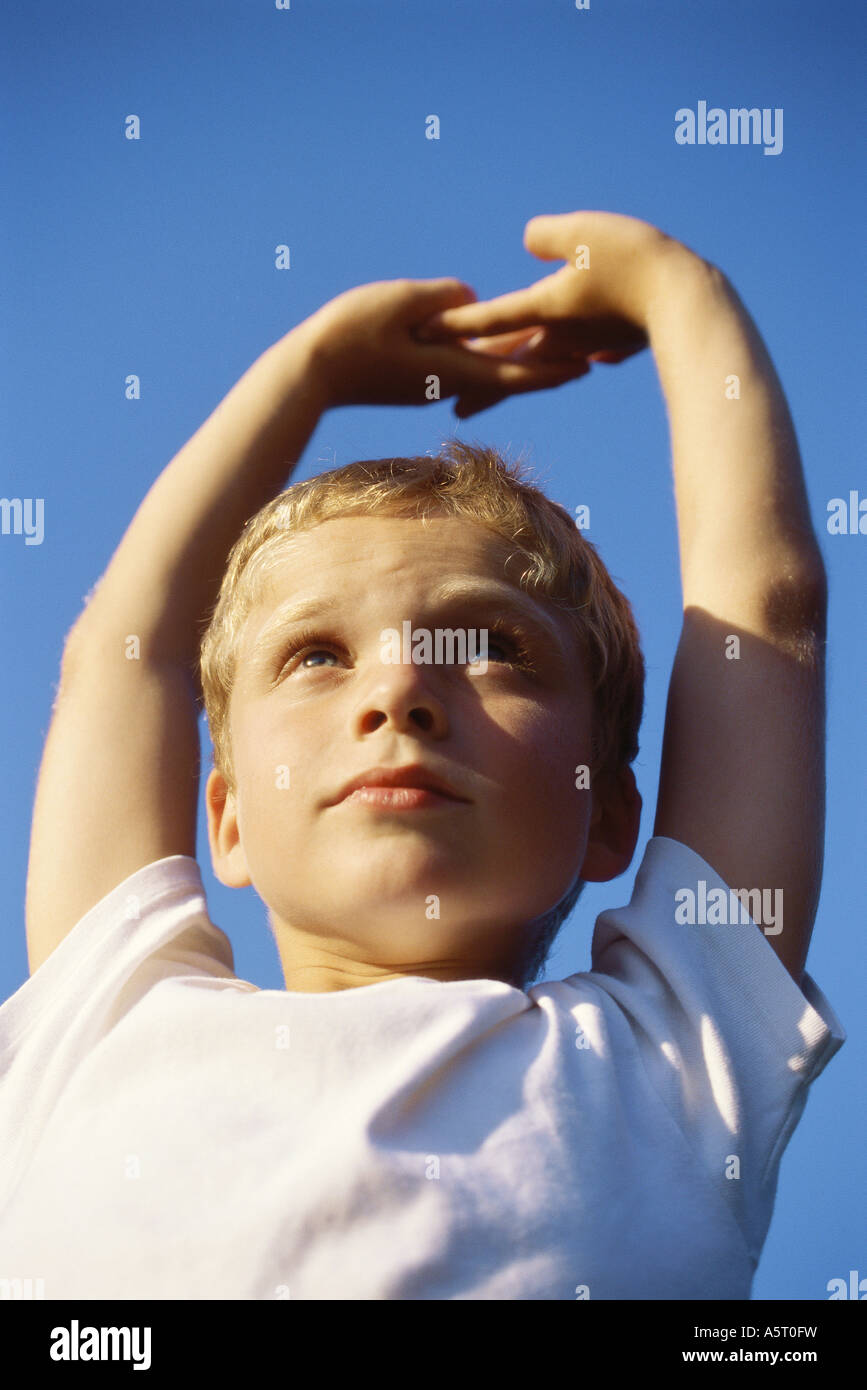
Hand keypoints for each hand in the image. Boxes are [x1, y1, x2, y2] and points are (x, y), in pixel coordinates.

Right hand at [302, 277, 588, 412]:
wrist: (307, 374)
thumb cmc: (348, 336)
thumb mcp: (400, 301)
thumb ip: (442, 296)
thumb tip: (472, 296)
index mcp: (450, 369)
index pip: (512, 373)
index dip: (551, 370)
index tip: (587, 366)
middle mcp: (447, 382)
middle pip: (507, 374)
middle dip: (547, 364)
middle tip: (589, 356)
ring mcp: (432, 383)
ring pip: (484, 368)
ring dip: (519, 358)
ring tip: (554, 342)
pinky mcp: (417, 378)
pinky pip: (461, 364)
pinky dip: (487, 353)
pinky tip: (501, 341)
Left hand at [415, 212, 682, 416]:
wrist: (685, 300)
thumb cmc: (633, 260)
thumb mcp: (582, 231)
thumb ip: (547, 235)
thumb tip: (527, 241)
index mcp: (546, 311)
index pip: (490, 319)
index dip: (455, 325)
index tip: (422, 338)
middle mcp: (560, 338)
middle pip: (509, 362)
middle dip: (478, 383)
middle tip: (449, 405)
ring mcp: (586, 345)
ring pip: (540, 366)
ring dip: (512, 384)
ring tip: (492, 399)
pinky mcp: (612, 342)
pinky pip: (580, 356)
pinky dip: (567, 365)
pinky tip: (581, 365)